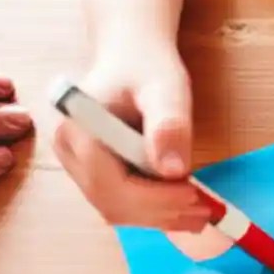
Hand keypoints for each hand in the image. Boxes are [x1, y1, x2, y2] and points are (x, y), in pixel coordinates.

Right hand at [52, 39, 212, 230]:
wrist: (132, 56)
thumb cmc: (147, 66)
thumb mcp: (166, 87)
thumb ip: (169, 124)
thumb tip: (173, 170)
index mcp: (78, 129)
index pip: (110, 183)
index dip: (153, 199)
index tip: (192, 196)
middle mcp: (68, 151)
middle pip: (111, 202)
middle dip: (159, 213)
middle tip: (204, 212)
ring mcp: (77, 164)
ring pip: (116, 208)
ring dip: (159, 217)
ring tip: (200, 213)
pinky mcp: (92, 172)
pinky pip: (121, 201)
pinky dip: (153, 209)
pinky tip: (184, 207)